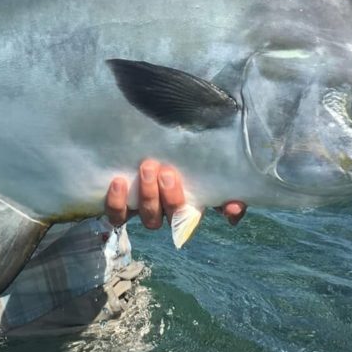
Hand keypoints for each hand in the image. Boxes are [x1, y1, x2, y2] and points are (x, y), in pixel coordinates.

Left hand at [103, 160, 246, 228]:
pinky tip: (119, 182)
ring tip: (147, 168)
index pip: (214, 211)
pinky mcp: (119, 204)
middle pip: (174, 217)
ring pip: (150, 219)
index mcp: (190, 199)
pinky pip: (118, 215)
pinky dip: (117, 203)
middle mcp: (167, 209)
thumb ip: (219, 179)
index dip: (223, 213)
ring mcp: (143, 208)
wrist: (130, 132)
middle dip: (172, 196)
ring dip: (149, 196)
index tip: (230, 205)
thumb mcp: (195, 154)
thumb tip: (234, 208)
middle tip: (167, 172)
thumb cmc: (170, 147)